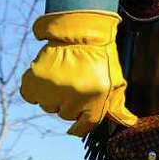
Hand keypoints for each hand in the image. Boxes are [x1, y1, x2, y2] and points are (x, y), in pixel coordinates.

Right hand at [19, 10, 138, 136]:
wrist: (81, 31)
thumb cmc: (101, 57)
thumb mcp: (115, 81)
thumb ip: (118, 105)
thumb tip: (128, 123)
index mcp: (96, 98)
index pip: (86, 124)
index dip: (80, 127)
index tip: (75, 128)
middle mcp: (74, 96)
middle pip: (65, 114)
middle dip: (69, 103)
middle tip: (74, 84)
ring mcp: (53, 88)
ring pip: (48, 106)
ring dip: (53, 96)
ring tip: (62, 77)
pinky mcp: (35, 79)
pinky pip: (30, 96)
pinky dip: (35, 90)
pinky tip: (46, 78)